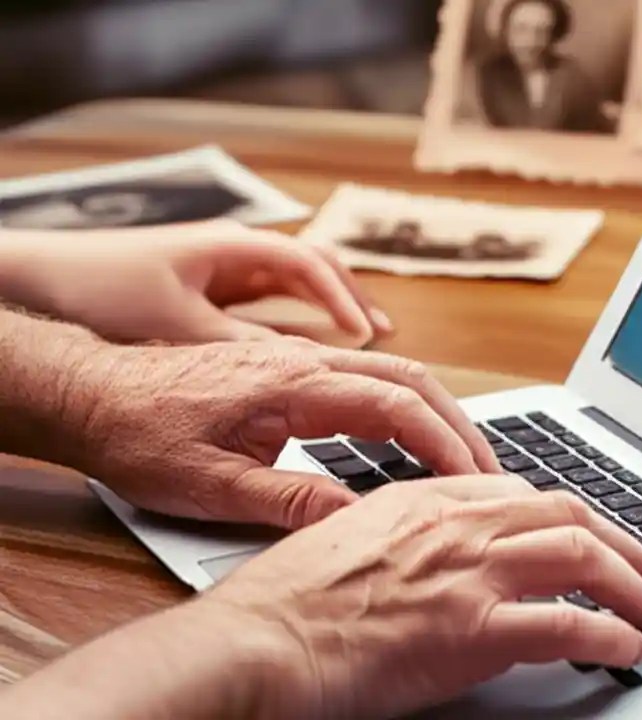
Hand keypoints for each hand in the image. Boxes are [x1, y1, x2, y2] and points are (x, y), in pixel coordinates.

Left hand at [0, 220, 391, 344]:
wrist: (36, 278)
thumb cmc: (99, 290)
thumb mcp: (178, 326)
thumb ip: (245, 346)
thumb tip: (301, 364)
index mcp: (232, 247)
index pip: (310, 265)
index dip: (345, 300)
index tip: (370, 335)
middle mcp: (234, 252)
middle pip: (316, 266)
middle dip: (354, 298)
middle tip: (385, 336)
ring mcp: (222, 271)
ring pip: (297, 283)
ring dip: (333, 307)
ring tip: (367, 339)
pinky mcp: (209, 293)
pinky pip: (272, 302)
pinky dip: (302, 320)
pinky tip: (312, 344)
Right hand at [0, 478, 641, 719]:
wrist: (250, 645)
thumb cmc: (283, 606)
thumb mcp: (351, 542)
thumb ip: (409, 537)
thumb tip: (446, 557)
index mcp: (426, 500)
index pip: (524, 492)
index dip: (574, 516)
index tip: (595, 539)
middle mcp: (455, 523)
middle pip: (568, 513)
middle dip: (622, 544)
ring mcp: (466, 573)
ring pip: (582, 556)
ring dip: (631, 587)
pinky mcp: (469, 630)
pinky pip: (566, 623)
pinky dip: (609, 633)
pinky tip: (626, 648)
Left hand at [65, 336, 501, 528]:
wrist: (91, 394)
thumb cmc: (140, 435)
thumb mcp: (209, 487)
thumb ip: (289, 500)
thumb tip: (357, 515)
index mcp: (292, 384)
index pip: (396, 405)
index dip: (444, 442)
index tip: (474, 479)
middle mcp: (304, 360)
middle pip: (411, 377)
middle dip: (460, 423)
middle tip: (491, 469)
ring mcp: (298, 358)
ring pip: (393, 370)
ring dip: (437, 410)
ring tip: (464, 455)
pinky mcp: (289, 366)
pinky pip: (367, 375)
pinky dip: (406, 402)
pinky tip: (410, 433)